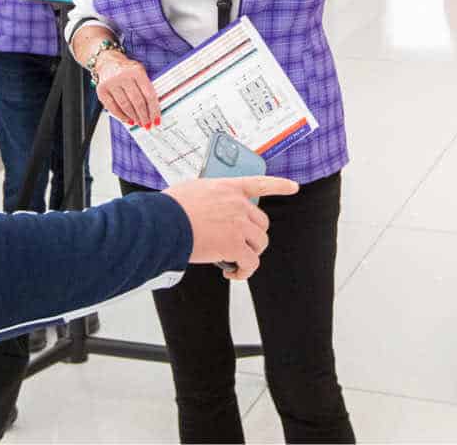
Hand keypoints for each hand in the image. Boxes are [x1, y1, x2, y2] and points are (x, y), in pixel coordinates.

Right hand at [94, 53, 160, 128]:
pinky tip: (127, 119)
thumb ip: (146, 86)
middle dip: (144, 116)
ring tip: (139, 122)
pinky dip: (121, 116)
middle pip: (137, 101)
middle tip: (147, 124)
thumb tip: (153, 109)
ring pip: (125, 106)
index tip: (156, 119)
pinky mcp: (102, 90)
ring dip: (134, 117)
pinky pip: (112, 107)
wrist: (107, 61)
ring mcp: (112, 83)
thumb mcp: (140, 72)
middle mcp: (124, 76)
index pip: (149, 94)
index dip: (154, 109)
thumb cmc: (126, 69)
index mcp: (137, 71)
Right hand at [164, 175, 298, 279]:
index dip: (279, 185)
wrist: (163, 223)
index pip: (259, 183)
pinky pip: (251, 263)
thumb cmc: (169, 209)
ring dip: (250, 255)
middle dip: (253, 237)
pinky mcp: (234, 245)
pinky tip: (232, 273)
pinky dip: (244, 272)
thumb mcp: (191, 190)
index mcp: (227, 187)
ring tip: (235, 262)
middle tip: (240, 247)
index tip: (293, 187)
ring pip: (259, 244)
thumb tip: (208, 210)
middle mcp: (237, 204)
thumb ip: (208, 197)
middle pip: (261, 223)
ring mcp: (238, 224)